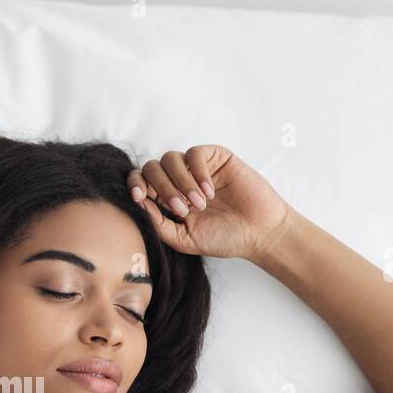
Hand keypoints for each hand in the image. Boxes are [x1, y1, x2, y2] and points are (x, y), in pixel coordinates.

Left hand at [127, 144, 292, 260]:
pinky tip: (209, 191)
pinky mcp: (216, 157)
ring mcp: (197, 167)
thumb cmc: (223, 238)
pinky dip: (198, 172)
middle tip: (183, 210)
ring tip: (200, 204)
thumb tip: (138, 203)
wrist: (258, 233)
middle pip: (152, 168)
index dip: (135, 184)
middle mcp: (179, 180)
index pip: (140, 181)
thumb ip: (158, 224)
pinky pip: (195, 153)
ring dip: (181, 182)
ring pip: (171, 158)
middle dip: (162, 188)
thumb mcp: (183, 239)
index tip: (138, 197)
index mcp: (167, 198)